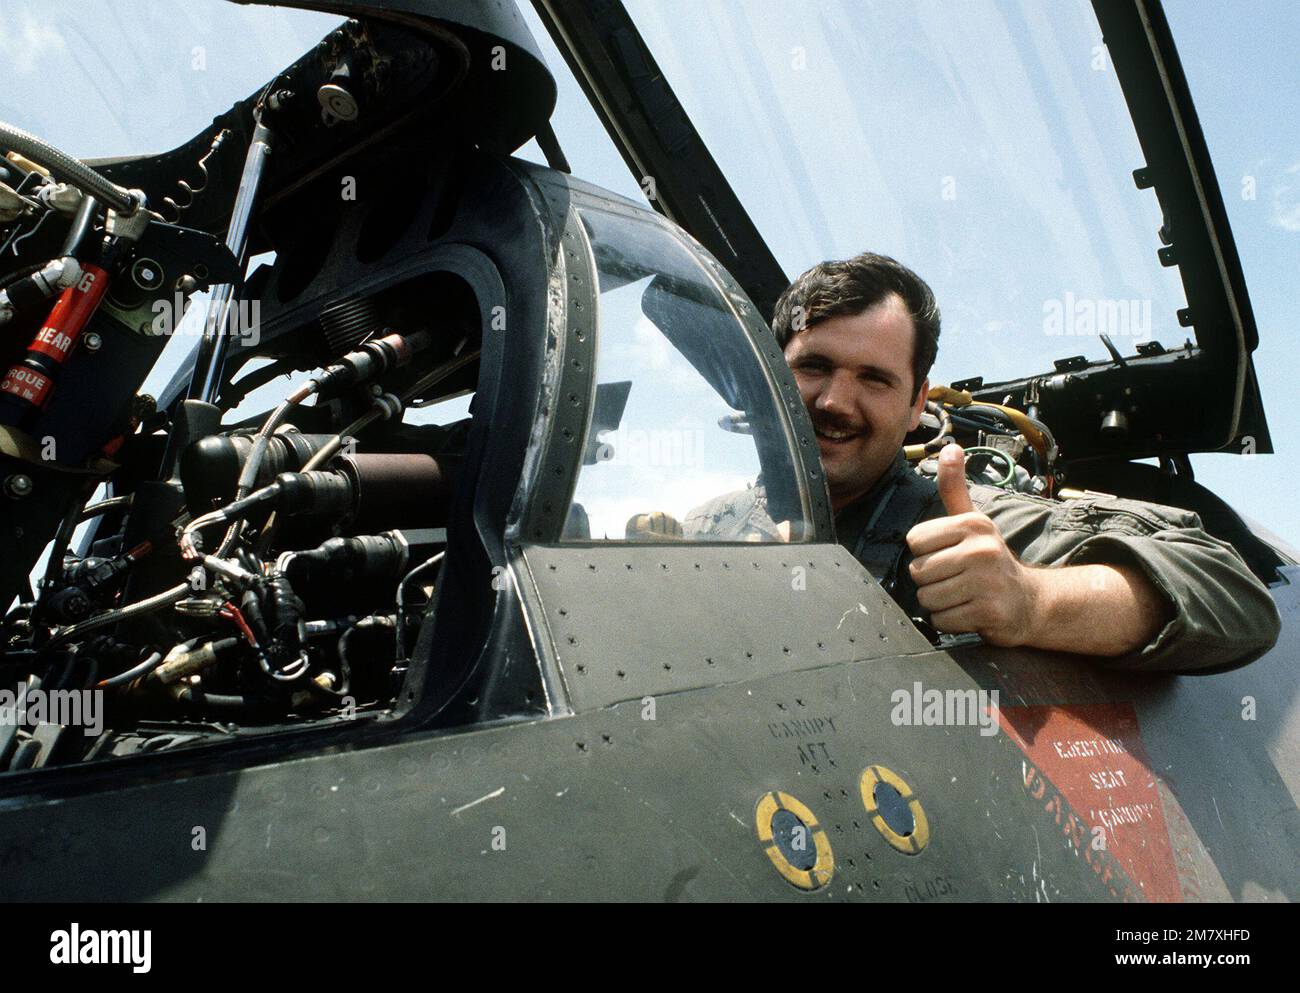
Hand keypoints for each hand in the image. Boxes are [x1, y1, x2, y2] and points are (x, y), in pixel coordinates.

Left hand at [905, 443, 1041, 645]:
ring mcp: (986, 582)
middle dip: (931, 581)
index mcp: (972, 525)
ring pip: (927, 597)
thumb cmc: (992, 560)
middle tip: (956, 580)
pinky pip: (942, 620)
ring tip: (962, 595)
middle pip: (918, 570)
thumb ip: (954, 489)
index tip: (948, 555)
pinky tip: (969, 611)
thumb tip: (950, 448)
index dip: (926, 553)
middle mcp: (981, 549)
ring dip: (939, 603)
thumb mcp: (974, 522)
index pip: (914, 540)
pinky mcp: (988, 612)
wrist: (1030, 602)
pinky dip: (950, 621)